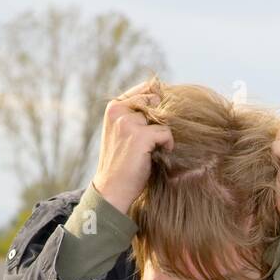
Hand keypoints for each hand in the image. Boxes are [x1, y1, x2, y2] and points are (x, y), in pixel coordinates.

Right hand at [91, 78, 173, 215]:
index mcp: (114, 107)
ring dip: (162, 133)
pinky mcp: (140, 136)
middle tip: (160, 136)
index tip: (163, 115)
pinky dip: (167, 143)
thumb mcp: (123, 132)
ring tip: (157, 148)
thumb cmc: (121, 163)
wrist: (112, 189)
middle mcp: (119, 110)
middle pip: (154, 101)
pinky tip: (162, 152)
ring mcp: (128, 122)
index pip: (144, 89)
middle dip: (161, 117)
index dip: (158, 99)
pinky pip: (165, 132)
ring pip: (160, 118)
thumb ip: (136, 115)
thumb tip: (162, 99)